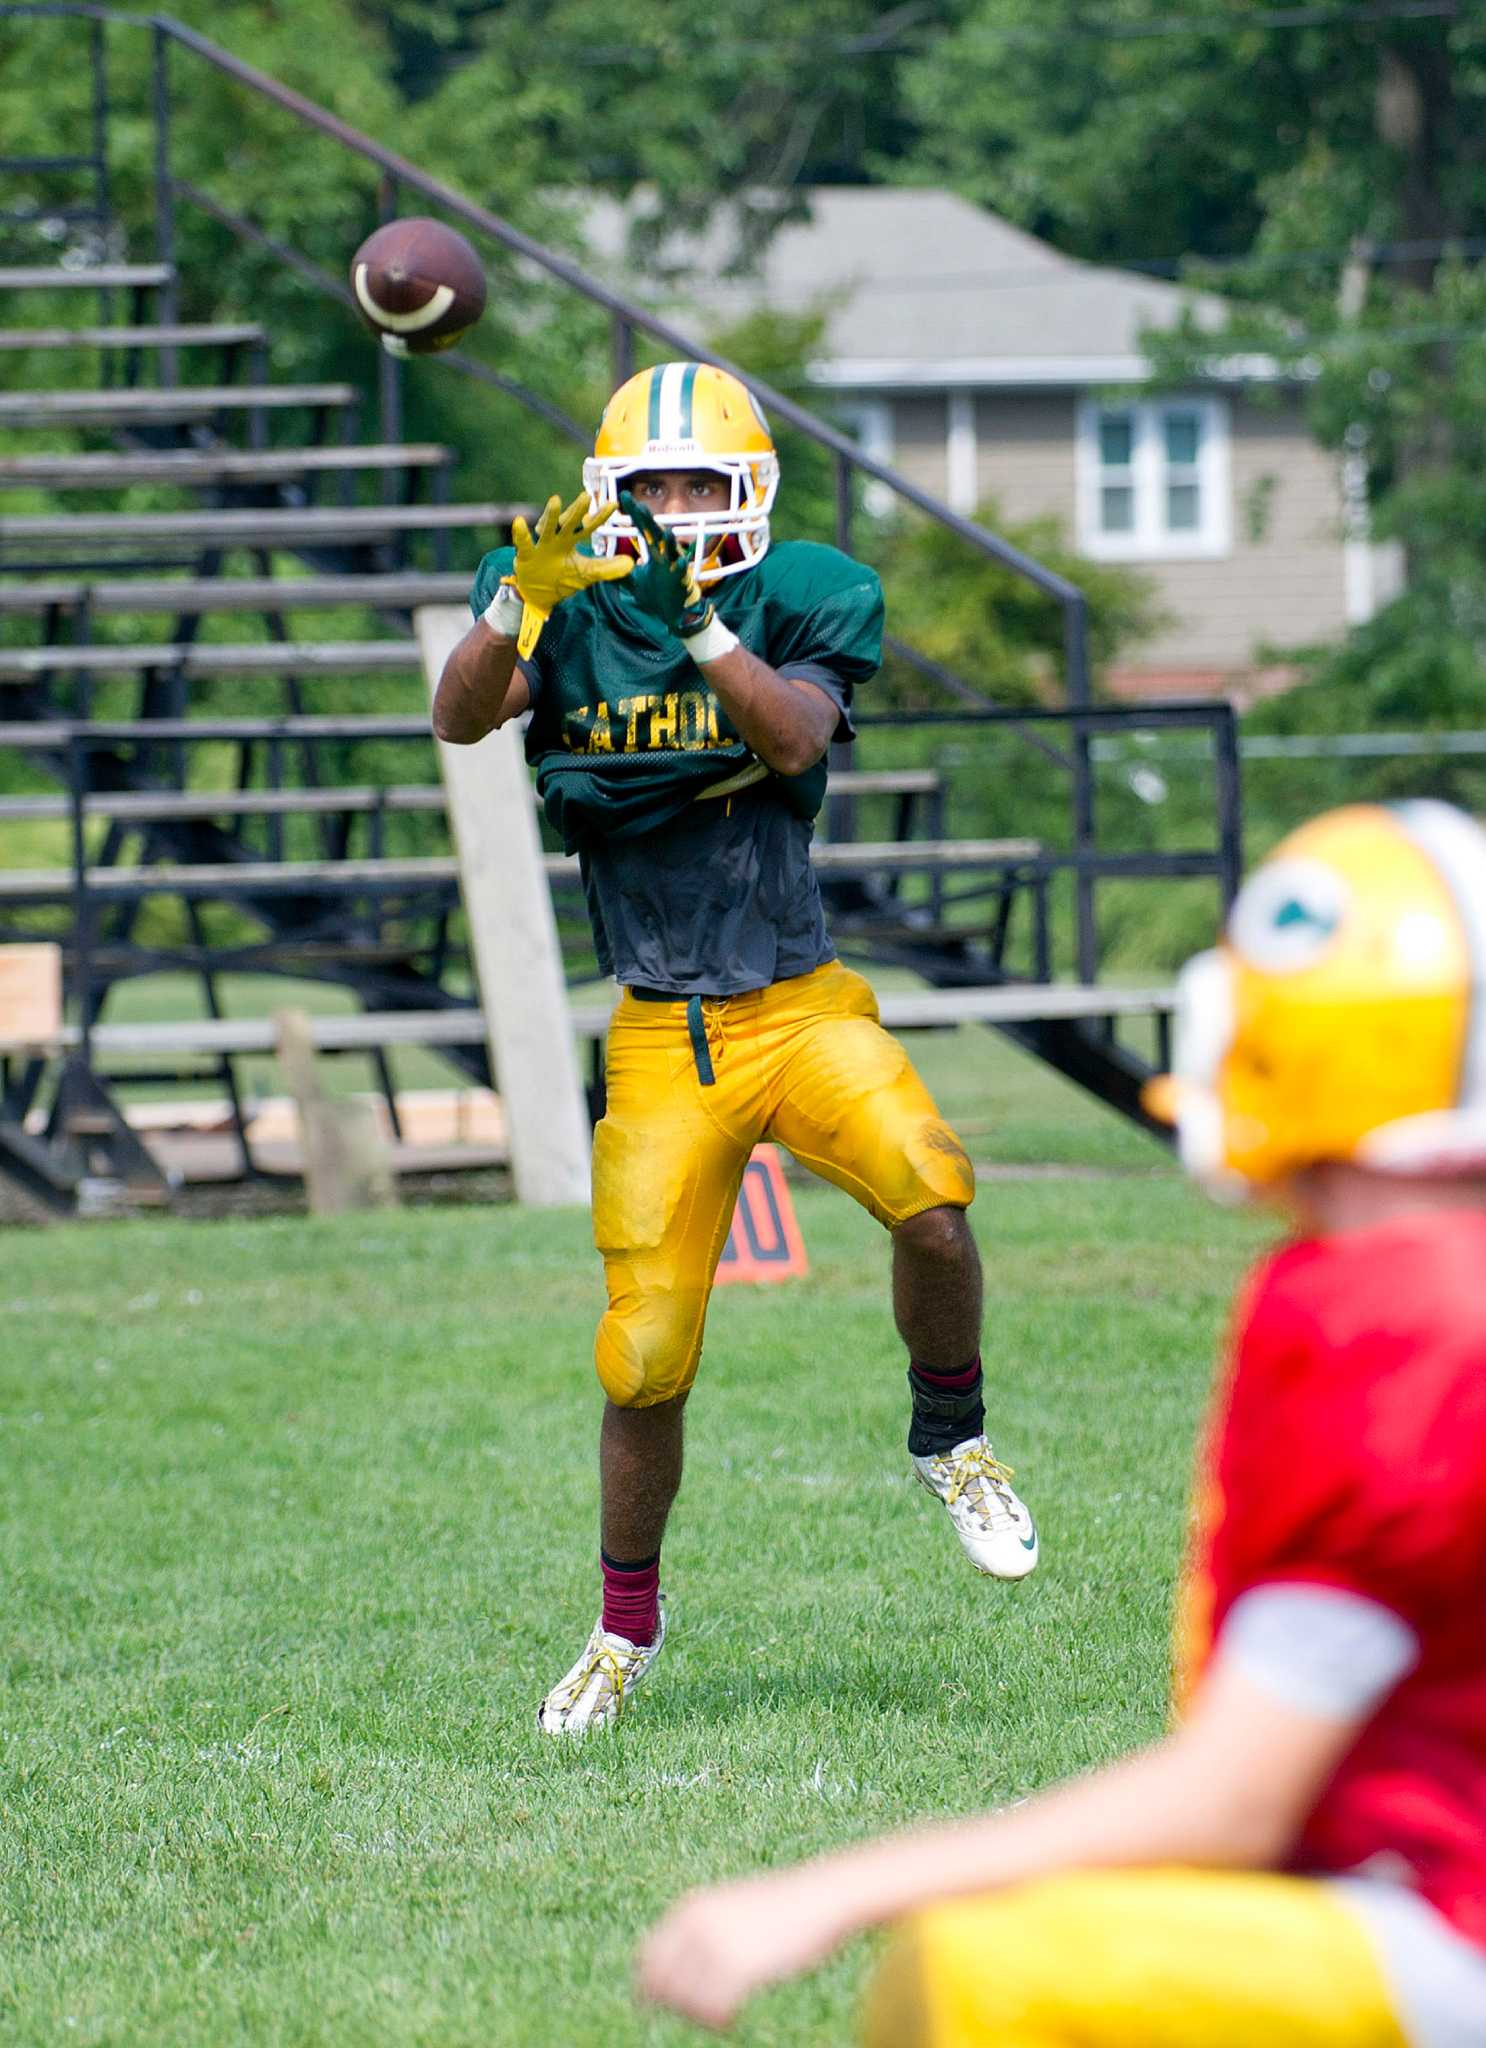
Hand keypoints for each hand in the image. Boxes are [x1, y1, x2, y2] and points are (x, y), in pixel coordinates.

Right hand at [506, 490, 630, 657]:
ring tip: (555, 500)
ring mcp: (541, 546)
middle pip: (568, 523)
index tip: (613, 505)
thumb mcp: (587, 574)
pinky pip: (524, 543)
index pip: (588, 528)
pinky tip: (520, 522)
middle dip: (576, 511)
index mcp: (572, 542)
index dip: (599, 517)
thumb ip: (606, 568)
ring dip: (550, 516)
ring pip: (547, 529)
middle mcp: (557, 540)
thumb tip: (631, 564)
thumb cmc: (562, 578)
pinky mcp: (526, 555)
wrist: (538, 594)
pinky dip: (521, 534)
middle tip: (586, 496)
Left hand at [619, 491, 714, 636]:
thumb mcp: (633, 582)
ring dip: (669, 542)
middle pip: (655, 534)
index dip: (634, 514)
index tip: (624, 498)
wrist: (671, 614)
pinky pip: (682, 573)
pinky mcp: (681, 582)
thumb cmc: (656, 595)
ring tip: (666, 531)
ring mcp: (673, 568)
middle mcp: (664, 556)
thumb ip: (619, 572)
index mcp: (653, 553)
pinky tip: (680, 561)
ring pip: (671, 552)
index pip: (642, 528)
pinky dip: (681, 567)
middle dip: (648, 520)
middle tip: (639, 505)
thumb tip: (600, 566)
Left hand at [635, 1869, 850, 2030]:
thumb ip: (701, 1933)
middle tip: (702, 2011)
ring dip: (698, 2016)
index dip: (654, 1987)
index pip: (647, 1958)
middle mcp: (697, 1924)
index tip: (673, 2005)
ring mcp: (717, 1943)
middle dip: (675, 2005)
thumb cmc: (780, 1911)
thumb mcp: (730, 1913)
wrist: (820, 1898)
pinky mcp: (740, 1964)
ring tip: (720, 2013)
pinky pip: (712, 2009)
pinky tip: (730, 2018)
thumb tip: (673, 1975)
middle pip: (660, 1984)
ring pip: (685, 2001)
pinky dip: (717, 2020)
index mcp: (690, 1909)